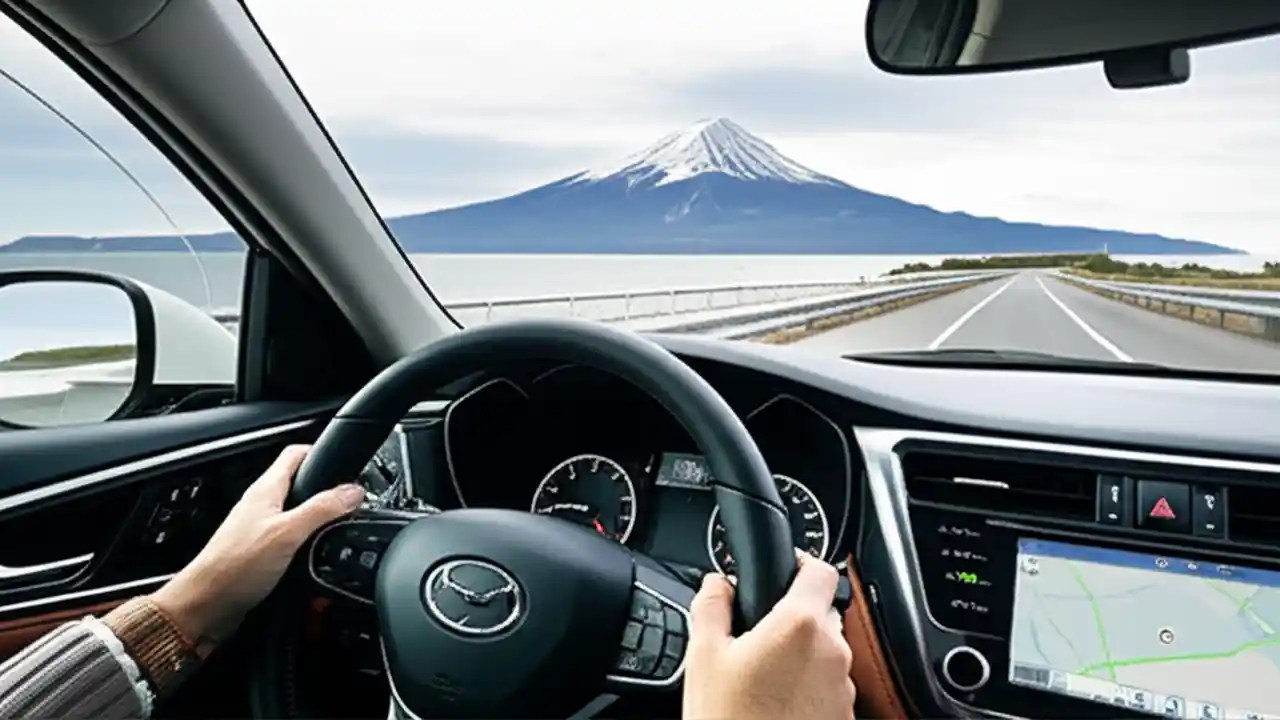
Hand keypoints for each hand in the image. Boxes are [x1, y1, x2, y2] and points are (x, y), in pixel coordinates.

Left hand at [151, 445, 364, 647]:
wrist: (205, 606)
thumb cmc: (233, 567)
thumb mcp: (287, 533)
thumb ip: (322, 509)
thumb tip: (353, 491)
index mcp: (265, 491)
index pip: (295, 455)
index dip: (320, 453)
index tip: (345, 464)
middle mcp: (261, 507)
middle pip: (300, 486)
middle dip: (327, 493)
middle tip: (350, 503)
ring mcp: (260, 531)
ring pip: (297, 516)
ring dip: (319, 522)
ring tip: (338, 530)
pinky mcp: (261, 555)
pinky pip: (291, 542)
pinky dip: (308, 546)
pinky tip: (317, 559)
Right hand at [683, 553, 855, 719]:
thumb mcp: (704, 656)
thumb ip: (712, 605)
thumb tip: (717, 584)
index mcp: (799, 625)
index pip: (820, 569)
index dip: (801, 563)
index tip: (785, 569)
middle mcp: (832, 651)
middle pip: (820, 612)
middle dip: (792, 617)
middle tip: (757, 635)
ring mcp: (843, 687)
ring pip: (826, 651)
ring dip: (800, 654)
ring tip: (762, 677)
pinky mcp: (844, 715)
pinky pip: (828, 686)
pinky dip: (807, 687)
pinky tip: (775, 702)